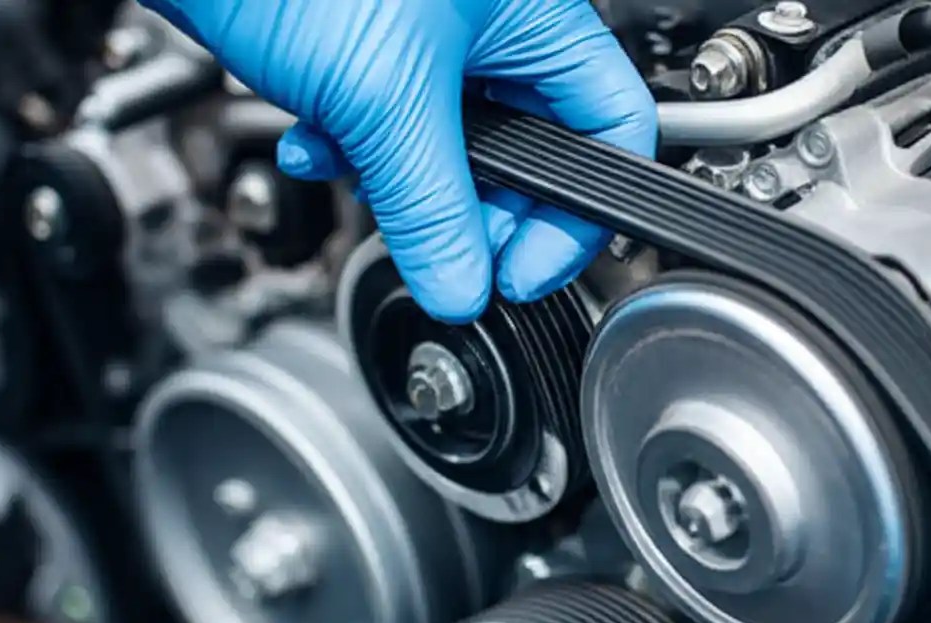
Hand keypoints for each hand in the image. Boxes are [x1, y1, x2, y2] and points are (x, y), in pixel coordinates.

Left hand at [138, 0, 656, 322]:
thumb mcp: (383, 100)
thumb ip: (430, 210)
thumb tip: (461, 286)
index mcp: (535, 15)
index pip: (611, 128)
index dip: (575, 213)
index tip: (518, 270)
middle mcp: (494, 25)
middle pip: (529, 149)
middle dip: (477, 209)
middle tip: (447, 249)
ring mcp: (433, 37)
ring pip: (452, 148)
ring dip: (402, 181)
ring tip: (362, 176)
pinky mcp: (373, 51)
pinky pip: (389, 127)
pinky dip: (354, 151)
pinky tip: (319, 146)